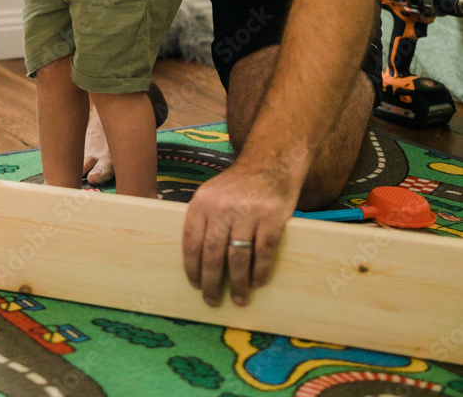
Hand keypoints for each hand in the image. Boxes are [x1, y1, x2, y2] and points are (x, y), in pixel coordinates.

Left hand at [182, 156, 300, 306]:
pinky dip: (260, 272)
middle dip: (211, 282)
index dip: (192, 268)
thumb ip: (203, 219)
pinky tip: (258, 282)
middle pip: (213, 255)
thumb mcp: (212, 193)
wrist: (270, 162)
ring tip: (238, 298)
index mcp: (202, 202)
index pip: (191, 242)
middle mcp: (222, 208)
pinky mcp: (271, 218)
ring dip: (238, 283)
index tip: (195, 285)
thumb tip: (196, 259)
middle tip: (212, 300)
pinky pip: (264, 252)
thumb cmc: (238, 184)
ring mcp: (248, 213)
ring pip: (238, 258)